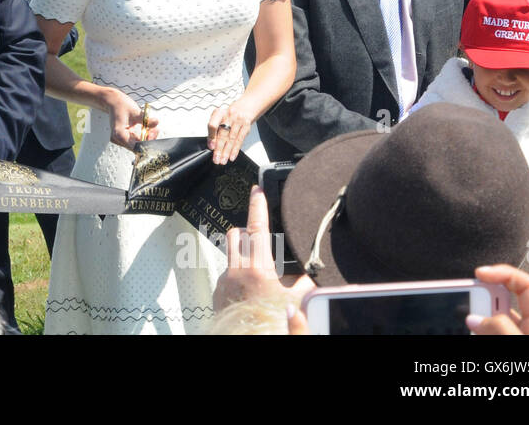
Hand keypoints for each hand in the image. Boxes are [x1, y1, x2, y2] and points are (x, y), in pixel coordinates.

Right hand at [106, 88, 155, 150]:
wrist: (114, 101)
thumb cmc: (121, 105)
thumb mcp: (135, 111)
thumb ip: (146, 119)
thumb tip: (156, 122)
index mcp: (119, 134)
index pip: (136, 147)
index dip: (147, 143)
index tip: (154, 134)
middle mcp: (118, 139)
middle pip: (137, 147)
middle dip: (148, 139)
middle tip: (155, 130)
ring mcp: (120, 139)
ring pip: (137, 144)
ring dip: (146, 138)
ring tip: (152, 128)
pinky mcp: (123, 137)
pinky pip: (135, 140)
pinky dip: (142, 135)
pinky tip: (146, 128)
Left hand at [206, 99, 258, 164]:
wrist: (245, 107)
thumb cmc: (229, 114)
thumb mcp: (219, 116)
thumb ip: (214, 128)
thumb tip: (210, 143)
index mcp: (219, 113)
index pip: (213, 124)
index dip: (211, 136)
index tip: (211, 146)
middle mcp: (229, 116)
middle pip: (223, 134)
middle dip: (219, 149)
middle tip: (216, 159)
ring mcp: (238, 121)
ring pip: (232, 139)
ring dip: (227, 151)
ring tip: (223, 160)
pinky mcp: (246, 126)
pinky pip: (240, 140)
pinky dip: (236, 149)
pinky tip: (232, 156)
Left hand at [212, 186, 314, 313]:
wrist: (250, 339)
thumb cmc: (272, 323)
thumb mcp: (298, 302)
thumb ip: (305, 282)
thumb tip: (310, 270)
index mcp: (257, 270)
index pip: (256, 228)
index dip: (257, 205)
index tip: (257, 190)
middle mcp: (236, 273)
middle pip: (236, 235)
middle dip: (248, 231)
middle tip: (263, 238)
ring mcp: (224, 283)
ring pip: (230, 254)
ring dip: (244, 254)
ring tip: (262, 270)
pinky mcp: (217, 294)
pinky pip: (227, 274)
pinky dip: (239, 274)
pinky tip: (253, 289)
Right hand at [466, 264, 528, 334]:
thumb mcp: (519, 340)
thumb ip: (500, 328)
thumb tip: (475, 318)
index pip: (526, 284)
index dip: (503, 273)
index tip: (481, 273)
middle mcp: (528, 327)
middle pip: (504, 299)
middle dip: (483, 296)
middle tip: (466, 297)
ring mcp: (516, 335)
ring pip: (493, 317)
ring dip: (477, 316)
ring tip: (466, 320)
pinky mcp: (505, 341)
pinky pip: (489, 331)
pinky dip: (477, 329)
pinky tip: (471, 331)